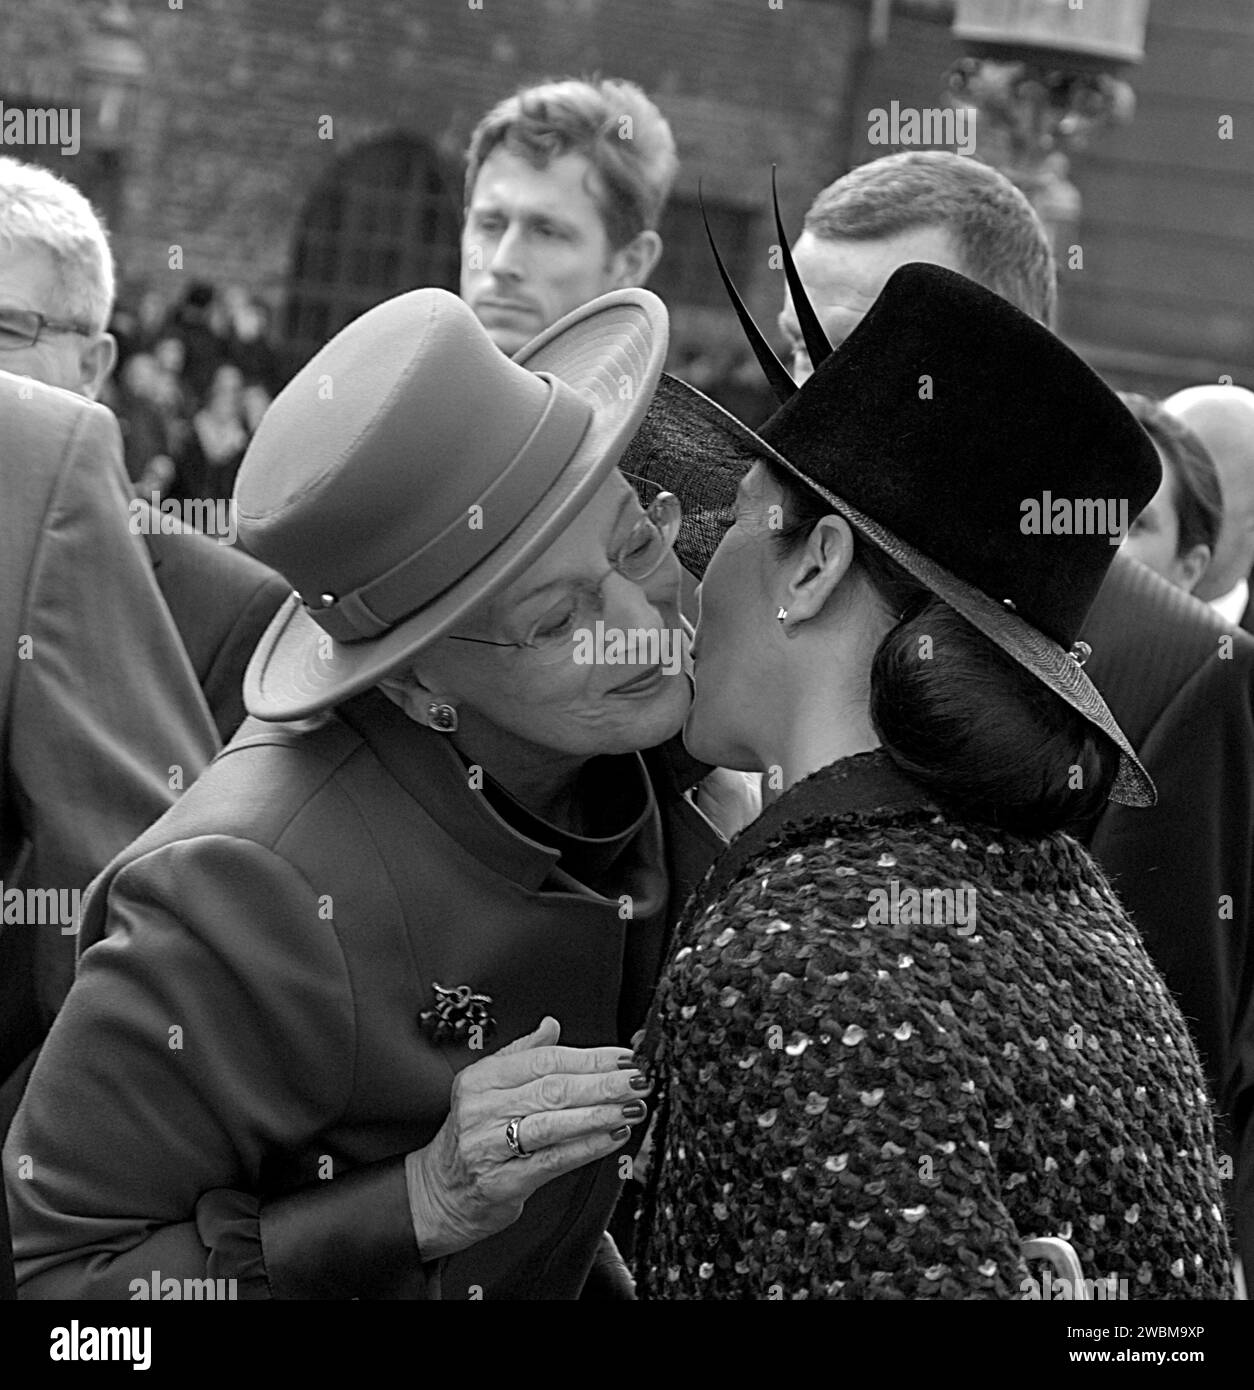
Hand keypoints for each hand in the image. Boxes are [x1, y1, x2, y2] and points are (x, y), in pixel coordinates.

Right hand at [405, 1017, 650, 1260]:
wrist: (440, 1192)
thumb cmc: (472, 1136)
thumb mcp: (485, 1087)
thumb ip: (520, 1054)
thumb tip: (551, 1025)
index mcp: (482, 1079)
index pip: (544, 1059)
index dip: (589, 1056)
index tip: (623, 1056)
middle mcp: (483, 1109)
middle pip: (553, 1088)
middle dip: (603, 1082)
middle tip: (638, 1079)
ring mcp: (491, 1146)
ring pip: (555, 1122)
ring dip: (600, 1113)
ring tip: (631, 1106)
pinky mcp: (504, 1181)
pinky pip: (554, 1159)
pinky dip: (588, 1147)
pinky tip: (613, 1136)